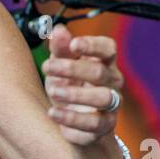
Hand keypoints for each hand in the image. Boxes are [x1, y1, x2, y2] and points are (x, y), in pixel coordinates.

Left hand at [41, 22, 124, 147]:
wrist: (77, 125)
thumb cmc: (71, 88)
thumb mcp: (61, 68)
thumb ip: (60, 50)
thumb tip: (58, 30)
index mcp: (104, 63)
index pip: (108, 48)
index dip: (93, 45)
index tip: (74, 44)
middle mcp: (112, 83)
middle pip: (100, 72)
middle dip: (72, 68)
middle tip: (47, 67)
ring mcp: (110, 106)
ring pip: (101, 98)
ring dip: (75, 94)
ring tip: (53, 91)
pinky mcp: (103, 127)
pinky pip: (92, 124)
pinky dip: (70, 118)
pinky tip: (53, 113)